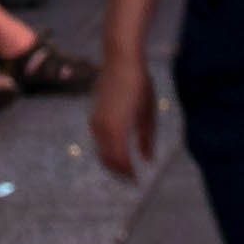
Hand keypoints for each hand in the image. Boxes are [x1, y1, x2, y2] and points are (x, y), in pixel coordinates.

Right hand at [88, 60, 160, 183]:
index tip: (138, 183)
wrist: (120, 59)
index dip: (128, 175)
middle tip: (132, 181)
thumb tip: (149, 160)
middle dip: (119, 173)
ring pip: (101, 152)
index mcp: (117, 128)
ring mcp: (96, 121)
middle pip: (108, 160)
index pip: (120, 162)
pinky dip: (107, 151)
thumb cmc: (140, 84)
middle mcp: (102, 128)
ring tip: (126, 170)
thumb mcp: (148, 113)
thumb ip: (147, 139)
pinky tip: (118, 152)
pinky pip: (99, 141)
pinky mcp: (94, 115)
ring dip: (112, 163)